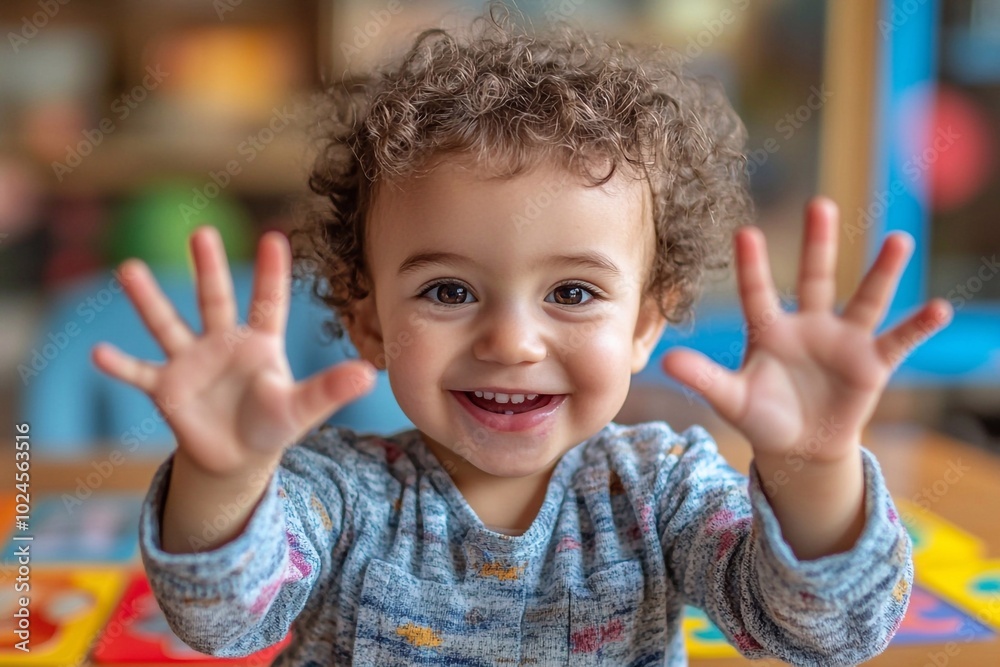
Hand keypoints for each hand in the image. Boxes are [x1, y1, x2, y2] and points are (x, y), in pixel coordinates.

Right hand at [92, 227, 375, 475]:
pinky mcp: (167, 388)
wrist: (237, 456)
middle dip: (209, 268)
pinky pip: (141, 373)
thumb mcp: (304, 409)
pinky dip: (121, 366)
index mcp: (260, 343)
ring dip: (149, 300)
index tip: (276, 237)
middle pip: (215, 299)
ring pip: (168, 325)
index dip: (273, 274)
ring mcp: (191, 362)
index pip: (269, 302)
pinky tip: (99, 353)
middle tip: (202, 232)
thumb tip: (368, 375)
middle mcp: (223, 343)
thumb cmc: (273, 424)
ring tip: (128, 270)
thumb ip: (330, 389)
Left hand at [662, 197, 951, 463]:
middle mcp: (808, 324)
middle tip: (819, 204)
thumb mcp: (731, 399)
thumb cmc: (761, 416)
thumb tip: (665, 362)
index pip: (756, 292)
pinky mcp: (871, 363)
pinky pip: (897, 340)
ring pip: (864, 299)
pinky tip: (939, 309)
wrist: (799, 446)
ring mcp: (843, 340)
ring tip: (898, 240)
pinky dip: (917, 327)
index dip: (751, 266)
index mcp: (768, 330)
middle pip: (813, 278)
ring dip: (881, 272)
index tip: (744, 232)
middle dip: (818, 244)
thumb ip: (703, 379)